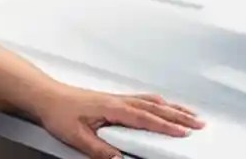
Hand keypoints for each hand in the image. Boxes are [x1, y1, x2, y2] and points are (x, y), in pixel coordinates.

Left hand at [32, 82, 204, 158]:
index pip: (145, 118)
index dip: (166, 126)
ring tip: (191, 114)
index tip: (184, 132)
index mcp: (112, 108)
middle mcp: (117, 100)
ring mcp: (117, 98)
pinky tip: (163, 105)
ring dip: (172, 107)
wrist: (45, 96)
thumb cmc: (58, 111)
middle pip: (155, 107)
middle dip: (179, 115)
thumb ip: (99, 149)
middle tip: (199, 124)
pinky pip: (143, 99)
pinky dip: (159, 102)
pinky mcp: (114, 99)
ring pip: (151, 101)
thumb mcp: (76, 136)